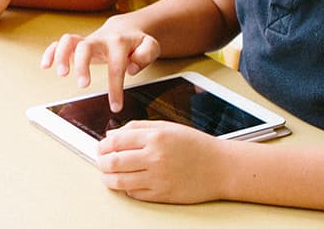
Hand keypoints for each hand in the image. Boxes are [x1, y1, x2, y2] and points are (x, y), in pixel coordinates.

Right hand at [40, 20, 160, 111]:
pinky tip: (46, 65)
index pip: (116, 66)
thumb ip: (146, 55)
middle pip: (86, 47)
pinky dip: (51, 52)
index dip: (115, 88)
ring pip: (69, 41)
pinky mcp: (78, 43)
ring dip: (62, 56)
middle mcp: (101, 39)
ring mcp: (87, 40)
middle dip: (82, 65)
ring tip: (62, 74)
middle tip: (83, 85)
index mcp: (119, 42)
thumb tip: (130, 67)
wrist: (126, 29)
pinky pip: (60, 43)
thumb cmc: (137, 42)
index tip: (115, 106)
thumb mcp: (151, 46)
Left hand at [95, 120, 230, 203]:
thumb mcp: (168, 127)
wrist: (221, 168)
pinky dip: (126, 188)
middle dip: (102, 162)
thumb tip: (112, 135)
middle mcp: (155, 157)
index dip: (104, 145)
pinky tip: (128, 182)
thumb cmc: (197, 146)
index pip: (116, 141)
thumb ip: (138, 128)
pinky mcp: (161, 195)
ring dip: (108, 178)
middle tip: (102, 161)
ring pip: (119, 181)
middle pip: (113, 161)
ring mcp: (157, 178)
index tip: (102, 147)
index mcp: (156, 136)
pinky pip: (133, 193)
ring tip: (108, 175)